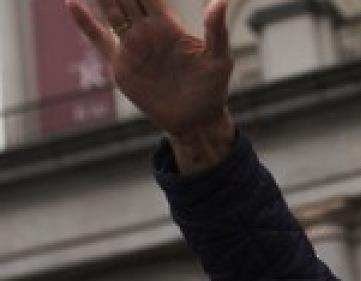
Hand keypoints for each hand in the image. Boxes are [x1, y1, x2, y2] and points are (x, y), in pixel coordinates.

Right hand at [66, 0, 235, 171]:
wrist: (197, 120)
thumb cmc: (212, 89)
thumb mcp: (219, 59)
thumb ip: (216, 30)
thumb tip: (220, 2)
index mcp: (168, 25)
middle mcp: (147, 31)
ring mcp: (132, 46)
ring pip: (110, 11)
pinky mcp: (121, 66)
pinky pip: (99, 40)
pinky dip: (85, 23)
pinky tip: (72, 3)